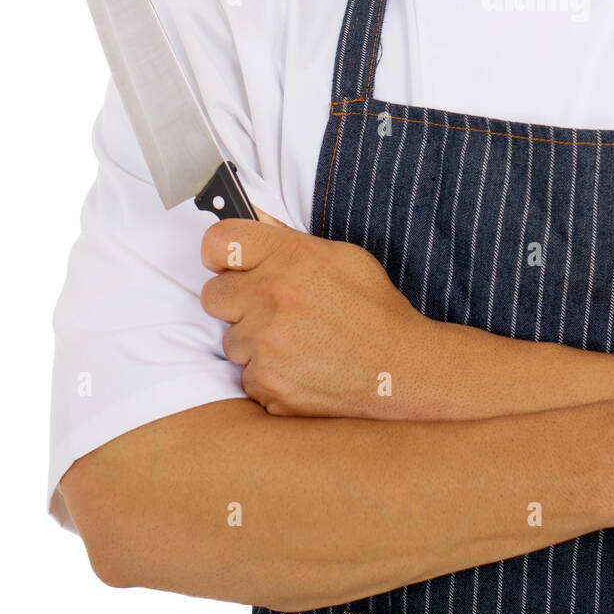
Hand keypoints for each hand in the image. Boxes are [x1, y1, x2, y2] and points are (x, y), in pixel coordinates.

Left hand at [199, 209, 450, 418]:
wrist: (400, 369)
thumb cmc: (376, 312)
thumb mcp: (343, 257)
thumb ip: (292, 245)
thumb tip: (256, 229)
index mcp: (291, 257)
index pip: (219, 242)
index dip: (220, 255)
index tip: (228, 265)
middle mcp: (272, 297)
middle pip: (214, 295)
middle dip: (236, 303)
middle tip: (269, 310)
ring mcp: (266, 344)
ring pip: (230, 340)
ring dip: (254, 343)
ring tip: (297, 343)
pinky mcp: (267, 383)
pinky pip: (246, 376)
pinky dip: (268, 375)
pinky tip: (301, 368)